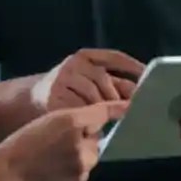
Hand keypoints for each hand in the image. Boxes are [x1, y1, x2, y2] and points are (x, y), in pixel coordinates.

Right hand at [0, 100, 127, 180]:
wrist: (11, 171)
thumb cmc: (26, 140)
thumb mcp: (50, 119)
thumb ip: (76, 119)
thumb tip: (101, 123)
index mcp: (71, 122)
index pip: (102, 112)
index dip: (118, 108)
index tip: (131, 106)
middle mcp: (82, 142)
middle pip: (96, 134)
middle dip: (86, 135)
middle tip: (60, 139)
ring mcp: (82, 163)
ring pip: (92, 152)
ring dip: (82, 151)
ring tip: (57, 154)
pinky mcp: (80, 179)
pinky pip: (85, 168)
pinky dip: (77, 166)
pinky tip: (58, 166)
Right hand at [30, 49, 144, 112]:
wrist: (30, 99)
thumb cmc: (70, 91)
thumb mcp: (89, 80)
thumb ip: (113, 84)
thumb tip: (140, 94)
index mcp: (85, 56)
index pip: (114, 57)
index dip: (133, 67)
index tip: (150, 78)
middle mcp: (74, 63)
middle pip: (104, 79)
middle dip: (117, 96)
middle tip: (129, 110)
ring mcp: (62, 77)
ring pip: (92, 95)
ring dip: (102, 109)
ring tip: (107, 120)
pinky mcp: (53, 95)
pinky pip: (78, 108)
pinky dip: (86, 117)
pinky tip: (89, 125)